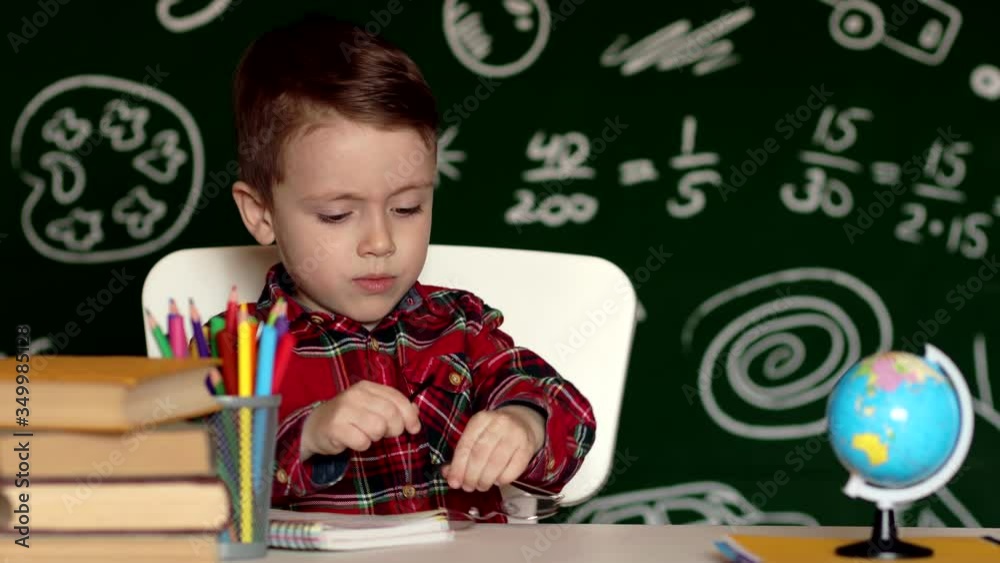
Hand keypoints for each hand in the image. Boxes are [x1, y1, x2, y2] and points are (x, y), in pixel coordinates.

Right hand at [301, 380, 420, 458]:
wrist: (314, 426)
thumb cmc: (348, 417)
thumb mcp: (371, 407)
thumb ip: (393, 406)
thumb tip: (415, 412)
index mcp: (367, 387)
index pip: (397, 398)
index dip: (410, 415)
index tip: (414, 429)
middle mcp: (355, 394)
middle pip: (390, 414)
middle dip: (394, 429)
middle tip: (385, 434)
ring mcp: (343, 410)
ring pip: (377, 428)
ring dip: (375, 437)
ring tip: (365, 435)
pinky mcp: (335, 427)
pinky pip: (362, 441)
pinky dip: (362, 445)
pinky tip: (354, 441)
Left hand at [441, 405, 544, 491]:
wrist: (523, 422)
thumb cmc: (494, 433)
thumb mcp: (476, 436)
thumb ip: (462, 455)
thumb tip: (448, 474)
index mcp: (481, 419)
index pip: (466, 445)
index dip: (458, 467)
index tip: (454, 482)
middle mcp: (499, 424)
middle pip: (480, 455)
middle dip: (471, 476)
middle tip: (468, 487)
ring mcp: (515, 435)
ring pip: (495, 463)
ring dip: (485, 480)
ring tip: (481, 486)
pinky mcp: (527, 448)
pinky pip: (512, 470)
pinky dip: (502, 480)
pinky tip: (497, 480)